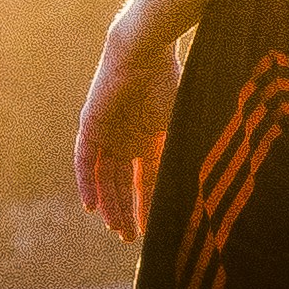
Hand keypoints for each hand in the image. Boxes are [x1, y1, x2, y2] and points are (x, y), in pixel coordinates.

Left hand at [70, 41, 162, 238]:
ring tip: (115, 227)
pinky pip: (85, 160)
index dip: (147, 206)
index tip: (151, 232)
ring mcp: (107, 132)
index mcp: (149, 139)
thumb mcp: (178, 128)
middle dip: (126, 211)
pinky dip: (88, 183)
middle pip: (122, 184)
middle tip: (129, 238)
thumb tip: (202, 191)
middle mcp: (126, 139)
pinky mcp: (91, 124)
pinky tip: (93, 206)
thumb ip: (181, 156)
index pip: (145, 180)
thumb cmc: (170, 82)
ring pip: (104, 177)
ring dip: (108, 203)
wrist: (146, 50)